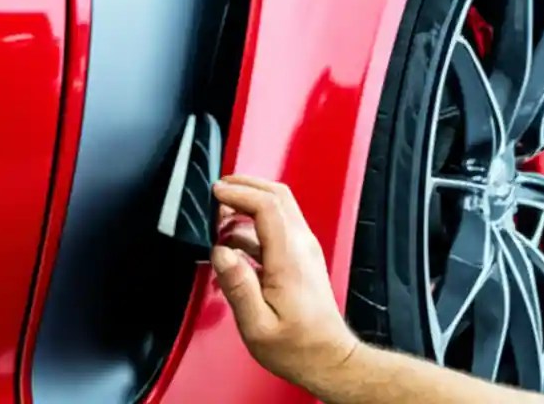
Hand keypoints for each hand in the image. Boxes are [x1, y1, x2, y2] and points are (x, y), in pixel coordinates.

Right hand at [210, 174, 359, 389]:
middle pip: (277, 195)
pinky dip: (254, 219)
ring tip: (220, 212)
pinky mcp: (302, 256)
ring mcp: (304, 249)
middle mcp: (301, 246)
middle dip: (244, 185)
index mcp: (289, 258)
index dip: (239, 192)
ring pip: (280, 205)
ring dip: (250, 199)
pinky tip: (233, 237)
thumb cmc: (295, 347)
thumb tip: (221, 253)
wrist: (328, 359)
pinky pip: (279, 223)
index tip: (215, 192)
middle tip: (216, 191)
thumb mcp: (257, 326)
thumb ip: (237, 287)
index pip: (267, 206)